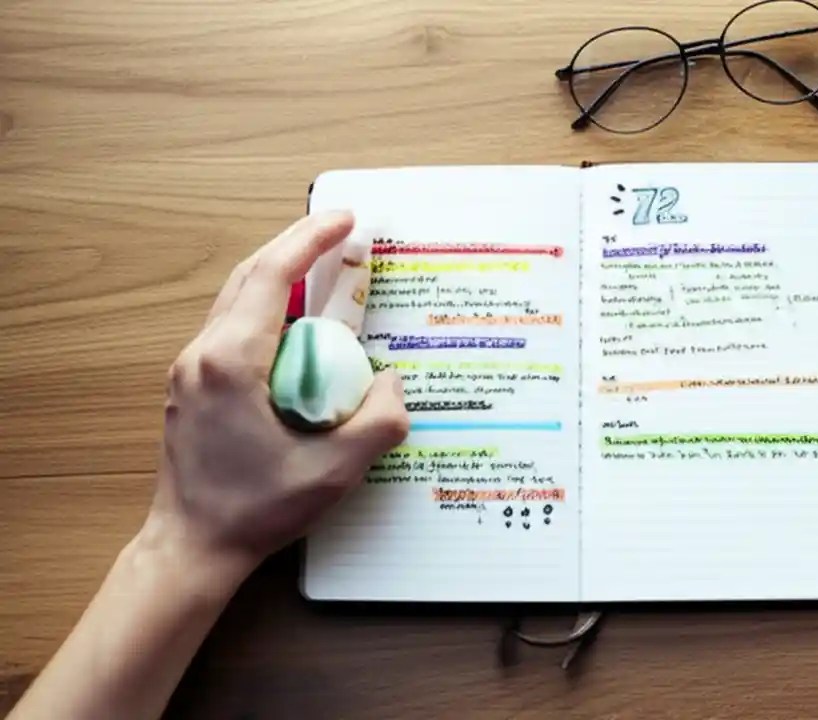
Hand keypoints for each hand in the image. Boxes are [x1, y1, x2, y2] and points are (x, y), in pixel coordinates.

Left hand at [148, 210, 408, 583]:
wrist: (190, 547)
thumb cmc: (254, 511)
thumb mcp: (335, 471)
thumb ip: (378, 422)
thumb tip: (394, 382)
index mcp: (231, 363)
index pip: (272, 277)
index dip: (310, 241)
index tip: (345, 221)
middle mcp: (202, 355)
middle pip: (249, 276)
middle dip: (295, 246)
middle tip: (339, 234)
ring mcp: (190, 370)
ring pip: (235, 299)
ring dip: (279, 276)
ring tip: (322, 271)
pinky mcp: (191, 387)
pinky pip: (230, 328)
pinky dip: (265, 309)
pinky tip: (295, 326)